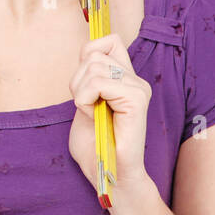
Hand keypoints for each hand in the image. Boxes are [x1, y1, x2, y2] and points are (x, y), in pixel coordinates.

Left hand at [68, 32, 151, 195]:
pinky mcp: (136, 100)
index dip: (87, 54)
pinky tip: (95, 117)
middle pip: (93, 54)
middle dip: (77, 81)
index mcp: (125, 78)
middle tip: (87, 107)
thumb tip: (88, 53)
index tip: (85, 84)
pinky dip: (85, 100)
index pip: (108, 41)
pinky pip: (98, 83)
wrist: (109, 174)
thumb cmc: (95, 146)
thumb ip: (87, 77)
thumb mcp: (84, 103)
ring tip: (92, 115)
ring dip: (80, 93)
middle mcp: (135, 80)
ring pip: (93, 67)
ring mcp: (138, 88)